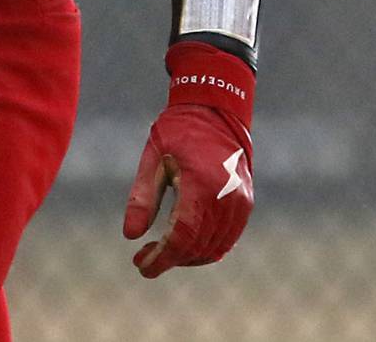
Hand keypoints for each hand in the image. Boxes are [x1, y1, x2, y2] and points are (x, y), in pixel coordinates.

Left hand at [122, 42, 255, 276]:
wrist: (216, 109)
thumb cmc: (178, 130)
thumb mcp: (153, 158)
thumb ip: (142, 197)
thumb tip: (129, 235)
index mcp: (202, 184)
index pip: (182, 236)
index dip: (162, 257)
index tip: (140, 266)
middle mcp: (227, 198)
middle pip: (197, 246)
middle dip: (168, 258)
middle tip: (141, 259)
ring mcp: (240, 203)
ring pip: (213, 248)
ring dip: (185, 257)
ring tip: (157, 252)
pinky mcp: (245, 204)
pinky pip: (226, 239)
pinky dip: (204, 249)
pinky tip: (182, 247)